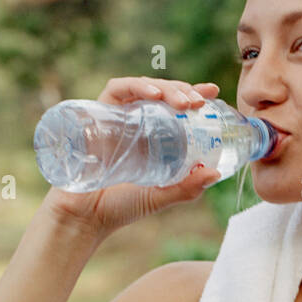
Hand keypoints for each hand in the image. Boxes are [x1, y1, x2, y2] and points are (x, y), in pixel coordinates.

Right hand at [43, 76, 222, 237]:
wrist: (85, 216)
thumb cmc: (121, 207)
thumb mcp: (161, 196)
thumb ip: (187, 188)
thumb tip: (216, 172)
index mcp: (152, 135)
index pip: (174, 107)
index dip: (192, 94)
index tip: (212, 93)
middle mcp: (135, 121)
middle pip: (162, 93)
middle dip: (183, 90)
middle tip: (199, 101)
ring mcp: (116, 115)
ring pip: (144, 87)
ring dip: (167, 88)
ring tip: (184, 101)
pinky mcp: (97, 112)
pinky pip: (118, 89)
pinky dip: (137, 86)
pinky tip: (153, 94)